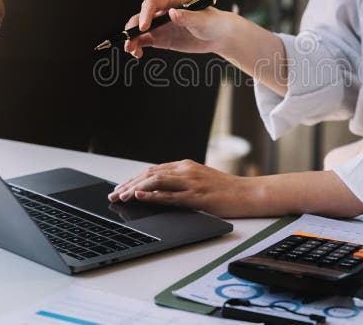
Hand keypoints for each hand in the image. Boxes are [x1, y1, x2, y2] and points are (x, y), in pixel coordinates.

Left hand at [108, 159, 256, 217]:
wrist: (248, 193)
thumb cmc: (226, 190)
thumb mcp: (200, 180)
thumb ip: (181, 181)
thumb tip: (159, 190)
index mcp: (186, 166)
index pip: (152, 170)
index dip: (133, 179)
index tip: (119, 188)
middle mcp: (186, 170)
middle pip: (150, 173)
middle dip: (127, 184)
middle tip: (113, 194)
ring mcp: (191, 182)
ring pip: (156, 181)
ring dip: (134, 189)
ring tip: (120, 196)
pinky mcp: (197, 196)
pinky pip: (170, 195)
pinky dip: (153, 195)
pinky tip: (140, 196)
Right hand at [123, 0, 234, 57]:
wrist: (217, 35)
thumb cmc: (212, 22)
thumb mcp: (202, 20)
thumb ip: (187, 17)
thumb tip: (172, 13)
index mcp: (171, 0)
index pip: (152, 4)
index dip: (146, 14)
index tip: (144, 27)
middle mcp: (161, 11)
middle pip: (141, 17)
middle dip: (133, 28)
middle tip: (129, 41)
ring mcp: (159, 25)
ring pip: (139, 30)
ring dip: (132, 39)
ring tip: (130, 50)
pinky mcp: (160, 38)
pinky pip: (144, 41)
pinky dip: (138, 47)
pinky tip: (137, 54)